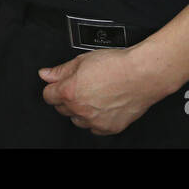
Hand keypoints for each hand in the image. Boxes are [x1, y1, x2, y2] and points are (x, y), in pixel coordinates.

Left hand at [39, 48, 161, 134]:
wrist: (143, 75)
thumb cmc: (116, 65)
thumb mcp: (82, 60)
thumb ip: (60, 70)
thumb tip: (45, 74)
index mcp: (69, 91)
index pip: (48, 95)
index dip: (53, 88)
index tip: (59, 85)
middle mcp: (80, 109)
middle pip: (61, 108)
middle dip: (67, 98)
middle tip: (81, 87)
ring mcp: (95, 121)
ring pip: (77, 120)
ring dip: (80, 110)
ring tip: (94, 96)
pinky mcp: (109, 128)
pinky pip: (94, 128)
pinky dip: (95, 120)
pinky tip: (103, 106)